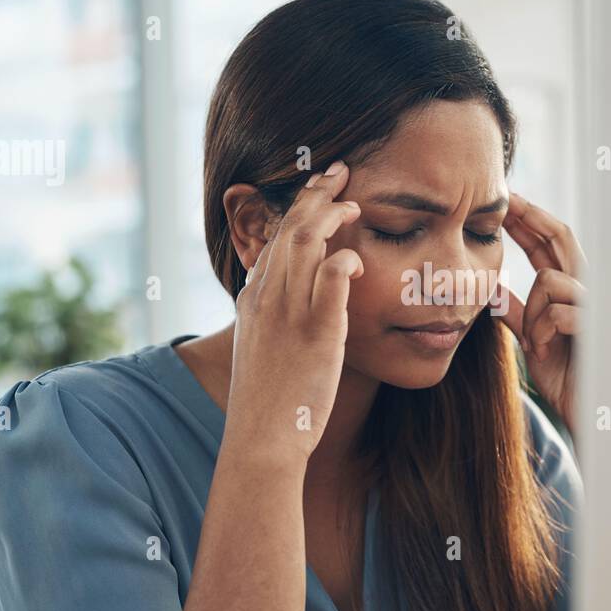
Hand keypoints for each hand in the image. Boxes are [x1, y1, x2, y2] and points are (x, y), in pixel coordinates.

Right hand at [227, 162, 363, 462]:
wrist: (261, 440)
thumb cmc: (269, 403)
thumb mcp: (262, 350)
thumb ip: (277, 319)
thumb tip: (301, 302)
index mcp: (253, 300)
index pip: (273, 238)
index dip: (296, 209)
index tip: (318, 190)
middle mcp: (266, 299)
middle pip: (288, 229)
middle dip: (314, 195)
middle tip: (339, 170)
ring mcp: (288, 314)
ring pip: (305, 243)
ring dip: (330, 216)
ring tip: (354, 202)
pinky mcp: (315, 333)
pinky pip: (329, 281)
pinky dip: (343, 261)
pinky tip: (357, 256)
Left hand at [496, 192, 586, 436]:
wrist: (591, 414)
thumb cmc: (568, 379)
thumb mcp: (534, 343)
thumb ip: (518, 315)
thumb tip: (494, 291)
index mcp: (571, 292)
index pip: (549, 246)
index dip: (528, 222)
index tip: (505, 204)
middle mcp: (588, 291)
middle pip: (562, 237)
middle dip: (531, 217)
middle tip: (507, 202)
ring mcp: (596, 307)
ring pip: (550, 278)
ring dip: (533, 310)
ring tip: (535, 342)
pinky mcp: (598, 327)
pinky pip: (558, 311)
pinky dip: (542, 331)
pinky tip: (543, 352)